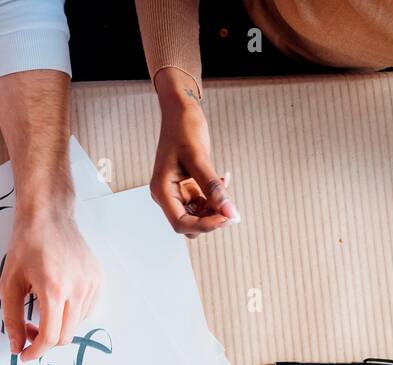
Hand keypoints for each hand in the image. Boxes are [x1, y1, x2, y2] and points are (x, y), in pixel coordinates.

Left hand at [0, 211, 101, 361]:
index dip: (35, 351)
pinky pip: (85, 311)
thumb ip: (12, 319)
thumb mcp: (9, 283)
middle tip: (28, 330)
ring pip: (76, 326)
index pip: (50, 337)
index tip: (24, 355)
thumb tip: (16, 347)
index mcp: (54, 288)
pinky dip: (69, 314)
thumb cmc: (26, 245)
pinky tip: (57, 299)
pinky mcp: (98, 280)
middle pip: (65, 336)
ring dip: (58, 327)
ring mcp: (91, 284)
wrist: (49, 216)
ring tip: (41, 310)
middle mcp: (78, 288)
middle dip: (45, 341)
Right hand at [150, 68, 239, 236]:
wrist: (181, 110)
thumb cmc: (183, 128)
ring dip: (215, 207)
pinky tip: (222, 178)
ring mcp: (177, 192)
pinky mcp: (188, 187)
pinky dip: (215, 197)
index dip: (204, 225)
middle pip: (190, 224)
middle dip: (210, 218)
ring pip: (198, 215)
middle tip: (229, 204)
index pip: (180, 223)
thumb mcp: (199, 157)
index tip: (225, 217)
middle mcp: (167, 195)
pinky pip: (203, 202)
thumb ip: (214, 188)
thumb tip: (230, 212)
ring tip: (224, 182)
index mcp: (162, 190)